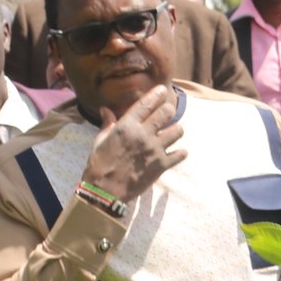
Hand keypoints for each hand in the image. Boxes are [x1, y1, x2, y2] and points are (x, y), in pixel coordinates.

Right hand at [81, 85, 185, 202]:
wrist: (104, 190)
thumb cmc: (100, 164)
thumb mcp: (101, 140)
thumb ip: (108, 123)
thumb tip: (105, 109)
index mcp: (127, 126)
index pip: (146, 104)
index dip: (156, 95)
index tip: (163, 90)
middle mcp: (143, 134)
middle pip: (166, 113)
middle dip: (169, 110)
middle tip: (168, 112)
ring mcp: (154, 150)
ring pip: (177, 131)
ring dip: (176, 130)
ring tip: (173, 132)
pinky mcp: (161, 165)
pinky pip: (180, 154)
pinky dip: (180, 153)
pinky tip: (177, 153)